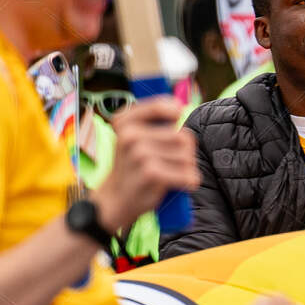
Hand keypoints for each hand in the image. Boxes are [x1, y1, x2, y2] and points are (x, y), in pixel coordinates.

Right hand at [91, 99, 196, 230]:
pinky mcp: (151, 172)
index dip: (174, 110)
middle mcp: (130, 135)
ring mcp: (140, 153)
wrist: (115, 199)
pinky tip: (179, 185)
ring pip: (187, 156)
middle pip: (183, 136)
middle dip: (185, 152)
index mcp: (124, 122)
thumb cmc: (133, 166)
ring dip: (187, 168)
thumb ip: (152, 120)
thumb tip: (178, 105)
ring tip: (171, 174)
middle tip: (171, 163)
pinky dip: (189, 182)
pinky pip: (186, 174)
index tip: (177, 114)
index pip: (159, 106)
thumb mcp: (133, 138)